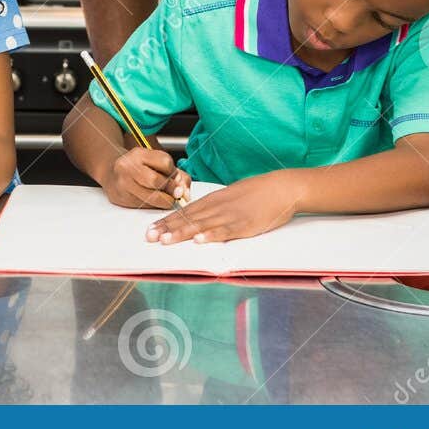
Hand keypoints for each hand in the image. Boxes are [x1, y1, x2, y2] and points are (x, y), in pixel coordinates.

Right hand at [100, 147, 191, 209]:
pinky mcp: (122, 199)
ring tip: (164, 197)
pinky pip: (145, 206)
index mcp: (139, 154)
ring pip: (152, 197)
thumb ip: (178, 175)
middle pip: (158, 181)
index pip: (165, 162)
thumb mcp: (156, 163)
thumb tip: (186, 194)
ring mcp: (123, 184)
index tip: (172, 176)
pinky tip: (151, 199)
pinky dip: (153, 205)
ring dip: (164, 200)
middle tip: (173, 192)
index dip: (173, 172)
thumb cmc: (139, 168)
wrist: (111, 173)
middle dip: (171, 189)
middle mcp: (128, 167)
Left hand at [145, 173, 297, 243]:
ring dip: (182, 233)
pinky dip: (211, 236)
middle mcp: (216, 207)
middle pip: (187, 218)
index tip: (150, 229)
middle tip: (148, 236)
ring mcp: (229, 215)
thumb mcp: (230, 197)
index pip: (184, 212)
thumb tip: (198, 219)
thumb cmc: (256, 193)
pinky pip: (225, 231)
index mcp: (212, 200)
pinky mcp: (244, 224)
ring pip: (201, 225)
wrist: (280, 188)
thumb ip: (213, 208)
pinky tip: (199, 240)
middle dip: (167, 227)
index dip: (166, 220)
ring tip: (165, 240)